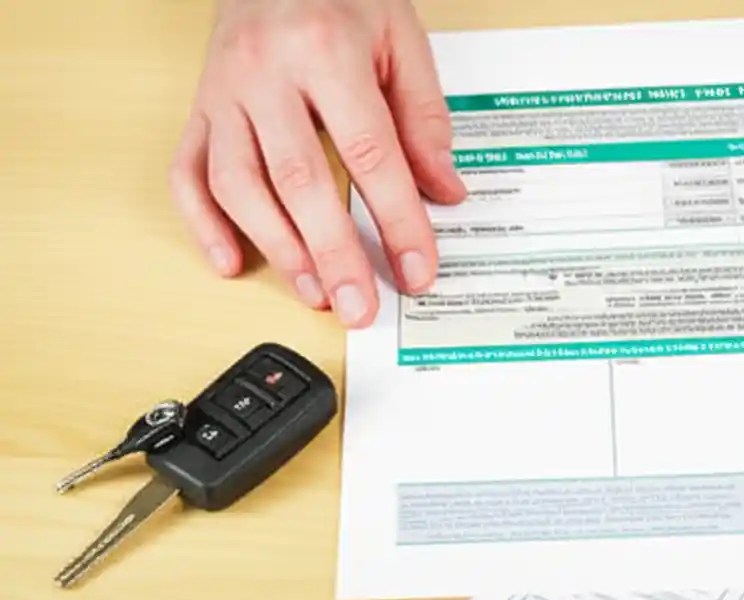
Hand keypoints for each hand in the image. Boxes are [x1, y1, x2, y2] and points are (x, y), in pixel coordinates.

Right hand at [168, 0, 465, 327]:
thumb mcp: (400, 37)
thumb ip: (423, 117)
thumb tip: (445, 191)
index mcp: (326, 50)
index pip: (370, 153)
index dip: (397, 220)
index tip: (417, 270)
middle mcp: (265, 73)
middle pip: (299, 180)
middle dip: (333, 253)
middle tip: (359, 306)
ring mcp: (223, 92)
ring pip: (238, 184)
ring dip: (276, 248)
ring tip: (313, 293)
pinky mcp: (198, 107)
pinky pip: (186, 173)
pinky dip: (203, 225)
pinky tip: (232, 263)